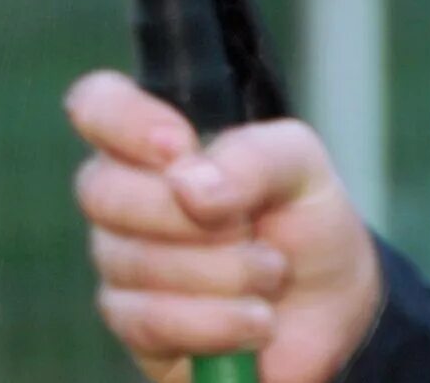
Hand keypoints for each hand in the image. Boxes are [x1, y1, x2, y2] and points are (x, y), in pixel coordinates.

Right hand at [64, 70, 381, 382]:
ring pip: (133, 262)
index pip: (96, 105)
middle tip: (252, 229)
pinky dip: (214, 323)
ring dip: (221, 273)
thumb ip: (252, 157)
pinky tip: (255, 321)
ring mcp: (120, 260)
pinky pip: (147, 322)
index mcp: (150, 140)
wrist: (332, 308)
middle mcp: (122, 195)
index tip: (181, 146)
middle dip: (189, 218)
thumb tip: (185, 184)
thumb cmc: (303, 219)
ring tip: (270, 276)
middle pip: (101, 192)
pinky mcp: (134, 325)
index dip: (125, 121)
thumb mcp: (300, 168)